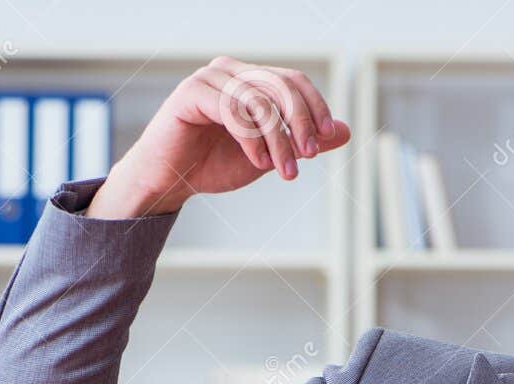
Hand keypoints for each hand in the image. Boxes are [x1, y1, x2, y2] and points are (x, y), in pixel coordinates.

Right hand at [87, 56, 350, 218]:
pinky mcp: (191, 93)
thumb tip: (345, 131)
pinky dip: (252, 139)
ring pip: (261, 101)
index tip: (327, 137)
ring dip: (279, 140)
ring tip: (284, 172)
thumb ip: (301, 141)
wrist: (169, 181)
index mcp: (249, 79)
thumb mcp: (269, 155)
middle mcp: (230, 71)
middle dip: (301, 122)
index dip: (315, 106)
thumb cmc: (213, 165)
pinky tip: (258, 162)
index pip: (293, 80)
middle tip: (310, 156)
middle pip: (282, 84)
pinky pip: (234, 110)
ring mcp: (210, 78)